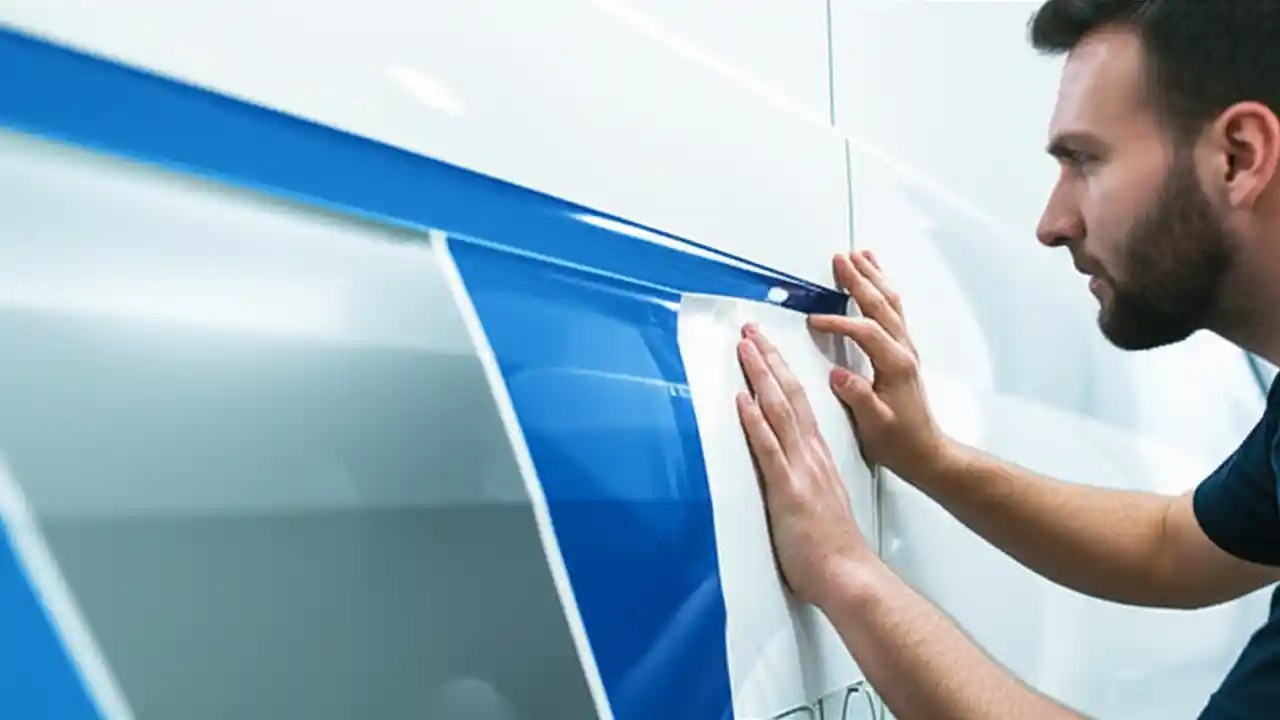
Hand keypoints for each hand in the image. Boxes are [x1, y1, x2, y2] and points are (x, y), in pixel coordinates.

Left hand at [735, 324, 875, 608]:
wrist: (849, 576)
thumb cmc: (832, 549)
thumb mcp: (819, 503)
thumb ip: (804, 481)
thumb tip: (787, 473)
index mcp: (818, 457)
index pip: (798, 403)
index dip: (780, 372)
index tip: (765, 348)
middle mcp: (811, 455)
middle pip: (789, 395)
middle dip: (768, 359)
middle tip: (750, 330)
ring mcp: (801, 469)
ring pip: (780, 411)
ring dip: (760, 375)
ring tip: (745, 347)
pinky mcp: (789, 489)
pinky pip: (769, 448)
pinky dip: (754, 420)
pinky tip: (742, 398)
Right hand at [808, 250, 949, 481]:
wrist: (925, 451)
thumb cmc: (899, 441)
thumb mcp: (874, 424)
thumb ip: (857, 397)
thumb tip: (837, 374)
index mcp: (895, 365)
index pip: (865, 332)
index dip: (839, 322)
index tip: (813, 321)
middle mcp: (904, 351)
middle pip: (881, 305)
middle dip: (859, 280)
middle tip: (840, 259)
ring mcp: (905, 349)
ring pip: (890, 303)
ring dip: (874, 277)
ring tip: (860, 255)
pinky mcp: (902, 352)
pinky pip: (892, 311)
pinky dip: (881, 290)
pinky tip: (874, 282)